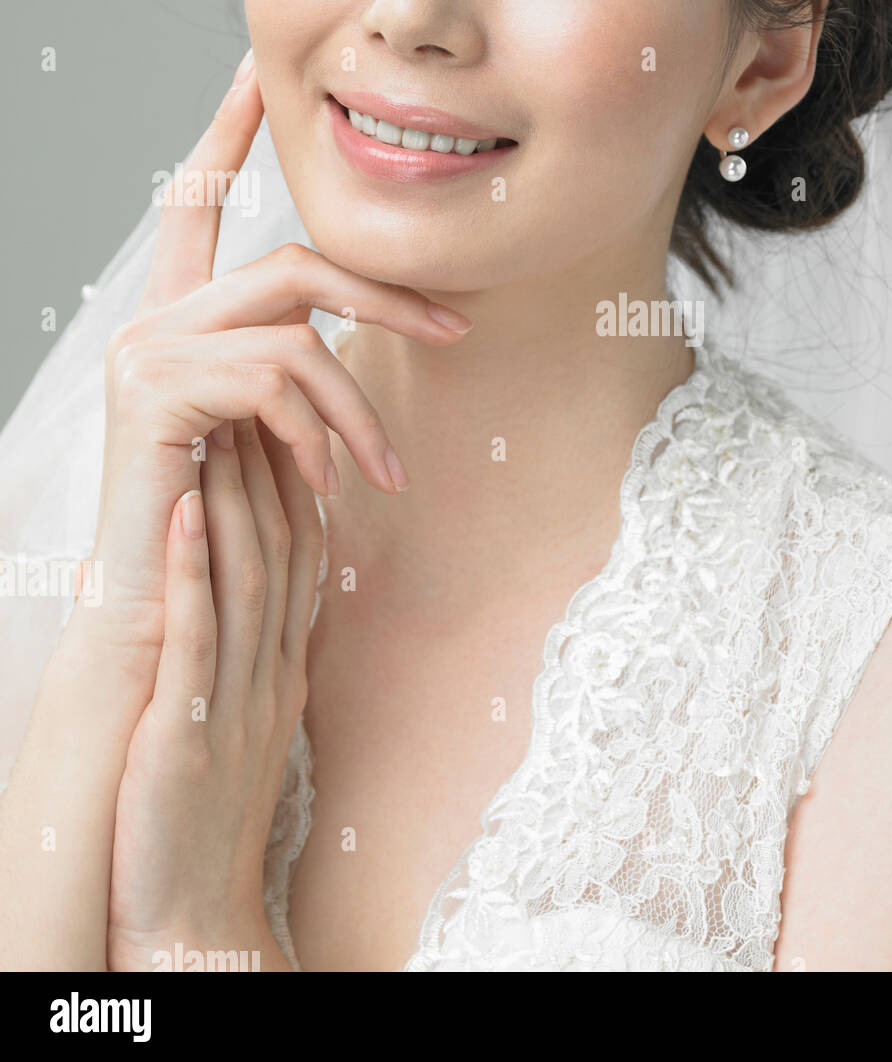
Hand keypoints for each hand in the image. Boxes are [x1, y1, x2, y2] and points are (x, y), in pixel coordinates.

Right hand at [79, 48, 470, 692]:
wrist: (162, 612)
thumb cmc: (226, 528)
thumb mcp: (277, 435)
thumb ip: (301, 373)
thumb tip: (370, 329)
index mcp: (182, 318)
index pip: (200, 201)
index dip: (225, 134)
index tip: (255, 72)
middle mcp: (154, 319)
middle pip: (292, 263)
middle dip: (384, 294)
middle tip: (458, 326)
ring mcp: (146, 350)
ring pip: (297, 326)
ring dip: (361, 405)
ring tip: (388, 474)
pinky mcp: (154, 389)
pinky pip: (275, 376)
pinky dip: (321, 431)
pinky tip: (332, 486)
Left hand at [106, 417, 316, 971]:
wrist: (196, 912)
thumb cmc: (208, 808)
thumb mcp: (250, 712)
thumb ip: (256, 642)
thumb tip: (247, 573)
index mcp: (286, 663)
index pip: (306, 550)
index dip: (298, 474)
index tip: (280, 412)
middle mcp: (274, 671)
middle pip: (286, 546)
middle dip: (273, 460)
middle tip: (255, 387)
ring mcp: (238, 699)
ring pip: (249, 577)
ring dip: (237, 494)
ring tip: (219, 422)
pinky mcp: (188, 730)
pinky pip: (197, 637)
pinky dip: (190, 569)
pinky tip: (176, 512)